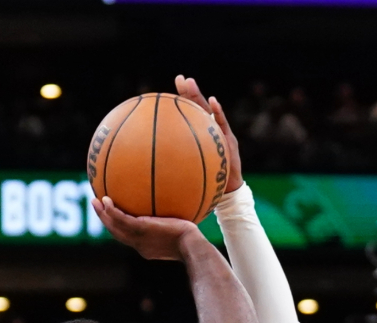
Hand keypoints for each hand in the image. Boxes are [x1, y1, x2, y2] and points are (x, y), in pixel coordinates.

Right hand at [94, 197, 205, 259]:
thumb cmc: (195, 242)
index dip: (120, 227)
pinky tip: (106, 199)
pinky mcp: (140, 230)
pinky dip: (111, 211)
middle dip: (105, 220)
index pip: (130, 237)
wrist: (192, 247)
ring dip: (103, 215)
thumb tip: (184, 207)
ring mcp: (139, 239)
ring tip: (95, 201)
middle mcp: (140, 245)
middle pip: (118, 233)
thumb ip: (179, 224)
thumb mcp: (185, 233)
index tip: (115, 216)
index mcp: (147, 247)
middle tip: (97, 205)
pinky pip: (121, 219)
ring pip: (115, 228)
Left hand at [174, 76, 241, 193]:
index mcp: (198, 134)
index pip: (187, 113)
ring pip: (207, 111)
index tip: (167, 90)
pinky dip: (218, 112)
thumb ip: (173, 163)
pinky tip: (213, 102)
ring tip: (190, 83)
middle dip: (189, 91)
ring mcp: (220, 133)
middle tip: (180, 78)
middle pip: (197, 107)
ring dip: (199, 96)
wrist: (226, 190)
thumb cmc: (205, 182)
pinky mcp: (229, 140)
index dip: (180, 100)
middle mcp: (209, 129)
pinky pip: (223, 124)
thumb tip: (147, 162)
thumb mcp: (186, 172)